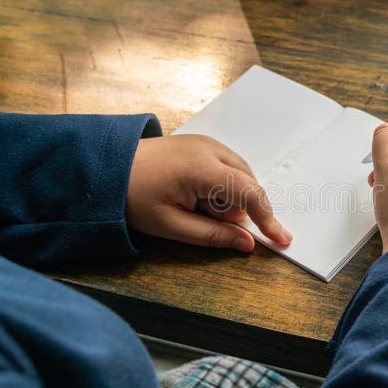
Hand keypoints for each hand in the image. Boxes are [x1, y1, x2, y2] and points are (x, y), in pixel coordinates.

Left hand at [126, 135, 291, 251]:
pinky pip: (229, 169)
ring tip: (194, 206)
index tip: (281, 240)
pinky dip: (222, 187)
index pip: (250, 194)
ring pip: (240, 177)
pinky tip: (197, 195)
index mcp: (202, 168)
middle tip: (202, 219)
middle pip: (248, 185)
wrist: (107, 166)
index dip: (268, 219)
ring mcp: (208, 143)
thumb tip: (247, 244)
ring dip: (228, 199)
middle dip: (236, 210)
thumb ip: (212, 235)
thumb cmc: (132, 196)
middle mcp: (211, 149)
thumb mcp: (170, 225)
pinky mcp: (204, 144)